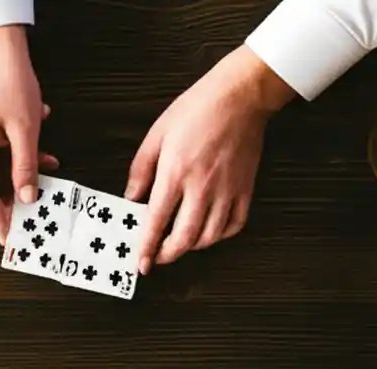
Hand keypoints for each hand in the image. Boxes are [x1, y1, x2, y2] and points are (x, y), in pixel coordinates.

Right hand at [0, 26, 57, 243]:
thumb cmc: (9, 82)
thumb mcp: (25, 131)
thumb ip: (27, 168)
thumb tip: (28, 198)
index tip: (11, 243)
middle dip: (16, 201)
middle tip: (37, 222)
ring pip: (0, 170)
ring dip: (24, 176)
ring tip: (48, 187)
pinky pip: (2, 154)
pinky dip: (22, 157)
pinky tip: (45, 153)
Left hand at [127, 46, 292, 273]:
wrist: (240, 96)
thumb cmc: (197, 109)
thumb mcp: (157, 134)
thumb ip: (141, 170)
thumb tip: (131, 198)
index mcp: (176, 172)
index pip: (157, 221)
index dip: (147, 247)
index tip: (141, 264)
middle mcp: (202, 187)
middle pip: (185, 238)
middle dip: (168, 255)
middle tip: (158, 257)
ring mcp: (227, 190)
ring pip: (210, 237)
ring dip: (192, 247)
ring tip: (180, 243)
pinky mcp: (245, 189)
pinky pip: (234, 225)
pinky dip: (220, 236)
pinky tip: (209, 231)